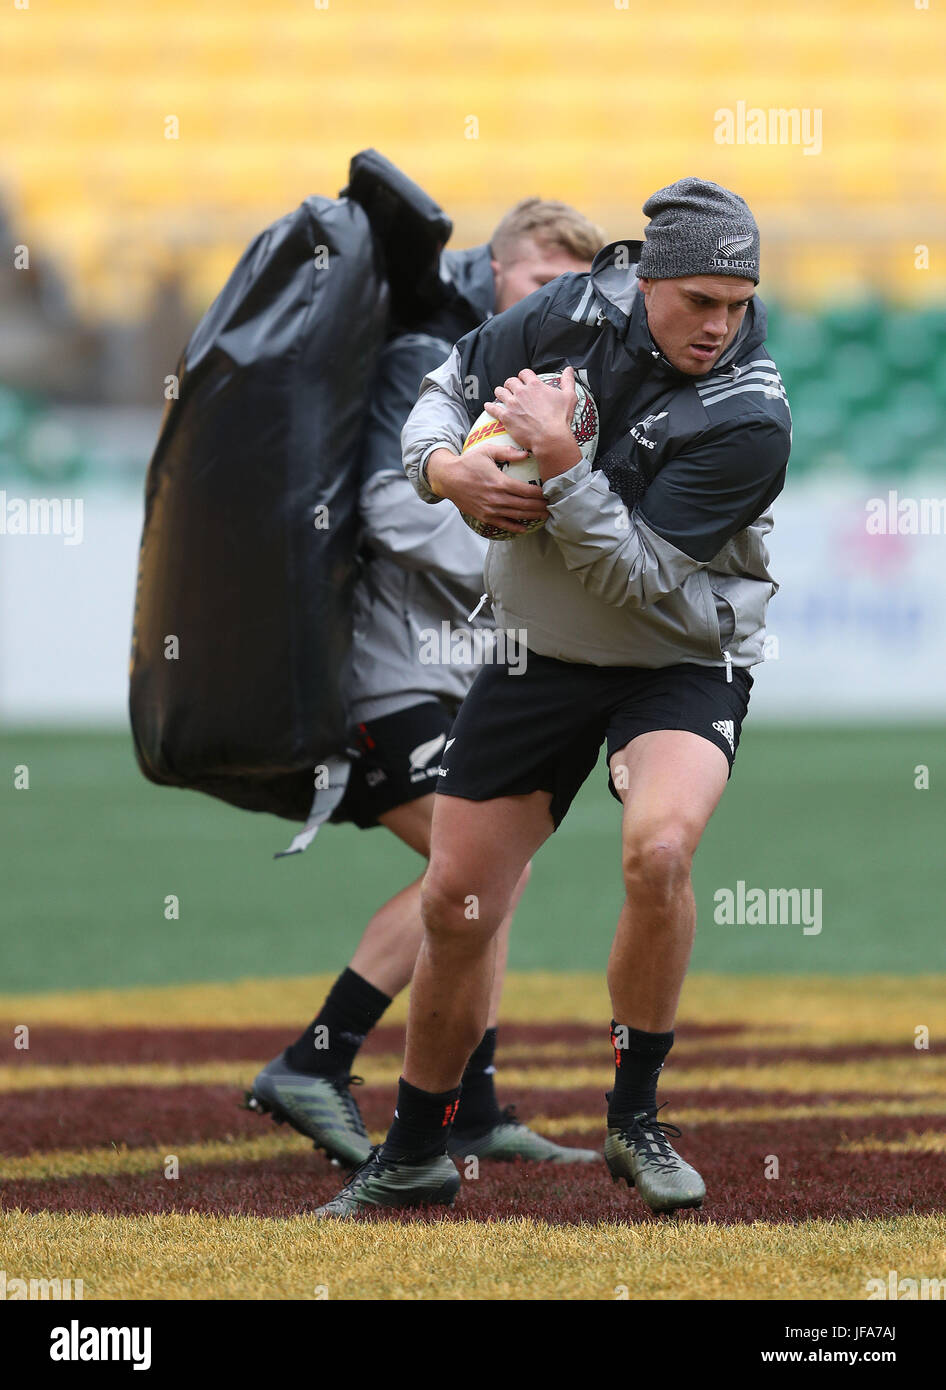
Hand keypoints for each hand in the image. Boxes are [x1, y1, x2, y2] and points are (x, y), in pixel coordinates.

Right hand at [426, 442, 549, 534]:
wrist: (447, 478)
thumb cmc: (468, 462)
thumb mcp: (486, 451)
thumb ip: (507, 452)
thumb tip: (526, 454)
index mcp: (500, 482)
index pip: (527, 491)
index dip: (542, 494)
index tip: (552, 492)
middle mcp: (497, 498)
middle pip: (526, 505)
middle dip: (542, 506)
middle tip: (554, 506)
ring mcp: (490, 509)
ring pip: (517, 516)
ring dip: (533, 517)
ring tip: (546, 516)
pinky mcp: (484, 516)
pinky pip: (503, 524)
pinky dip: (515, 527)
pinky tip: (525, 528)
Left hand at [484, 366, 581, 480]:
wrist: (550, 438)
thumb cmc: (560, 419)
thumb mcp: (569, 397)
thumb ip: (568, 381)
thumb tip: (569, 370)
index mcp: (535, 386)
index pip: (524, 373)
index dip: (524, 376)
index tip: (524, 380)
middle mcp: (521, 392)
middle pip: (510, 381)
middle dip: (511, 384)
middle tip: (512, 389)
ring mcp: (512, 404)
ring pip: (500, 392)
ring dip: (500, 392)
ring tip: (501, 395)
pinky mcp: (506, 417)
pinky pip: (493, 408)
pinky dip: (490, 406)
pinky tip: (488, 406)